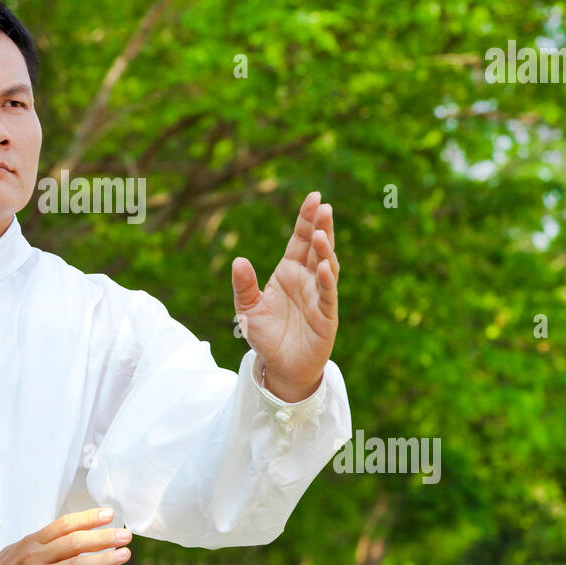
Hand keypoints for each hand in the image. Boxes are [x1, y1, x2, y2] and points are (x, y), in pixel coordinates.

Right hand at [0, 508, 131, 564]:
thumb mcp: (15, 552)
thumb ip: (39, 545)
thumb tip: (65, 536)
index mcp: (31, 543)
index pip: (64, 525)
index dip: (88, 518)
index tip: (110, 514)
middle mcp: (35, 557)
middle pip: (75, 542)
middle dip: (103, 537)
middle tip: (126, 535)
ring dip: (103, 559)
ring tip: (123, 555)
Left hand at [232, 191, 339, 402]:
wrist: (279, 367)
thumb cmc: (266, 335)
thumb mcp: (247, 309)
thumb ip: (244, 286)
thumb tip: (238, 260)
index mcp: (289, 272)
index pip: (300, 240)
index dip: (306, 219)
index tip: (314, 197)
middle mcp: (307, 280)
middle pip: (317, 248)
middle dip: (321, 227)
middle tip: (323, 206)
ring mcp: (319, 297)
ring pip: (327, 267)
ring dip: (325, 250)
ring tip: (320, 233)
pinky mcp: (326, 317)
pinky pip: (327, 296)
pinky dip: (326, 281)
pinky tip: (324, 266)